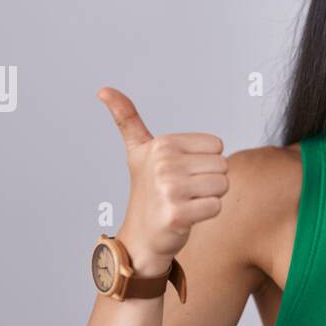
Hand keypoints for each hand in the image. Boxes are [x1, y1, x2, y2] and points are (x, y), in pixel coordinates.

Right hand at [97, 87, 227, 274]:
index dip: (205, 162)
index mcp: (163, 144)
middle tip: (185, 191)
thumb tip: (103, 89)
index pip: (217, 146)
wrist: (141, 236)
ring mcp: (170, 189)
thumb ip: (127, 119)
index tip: (182, 173)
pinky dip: (207, 214)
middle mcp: (165, 163)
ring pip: (222, 186)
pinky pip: (216, 206)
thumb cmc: (147, 191)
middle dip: (209, 181)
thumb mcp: (138, 151)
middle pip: (222, 166)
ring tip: (187, 202)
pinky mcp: (177, 213)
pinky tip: (187, 216)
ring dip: (210, 197)